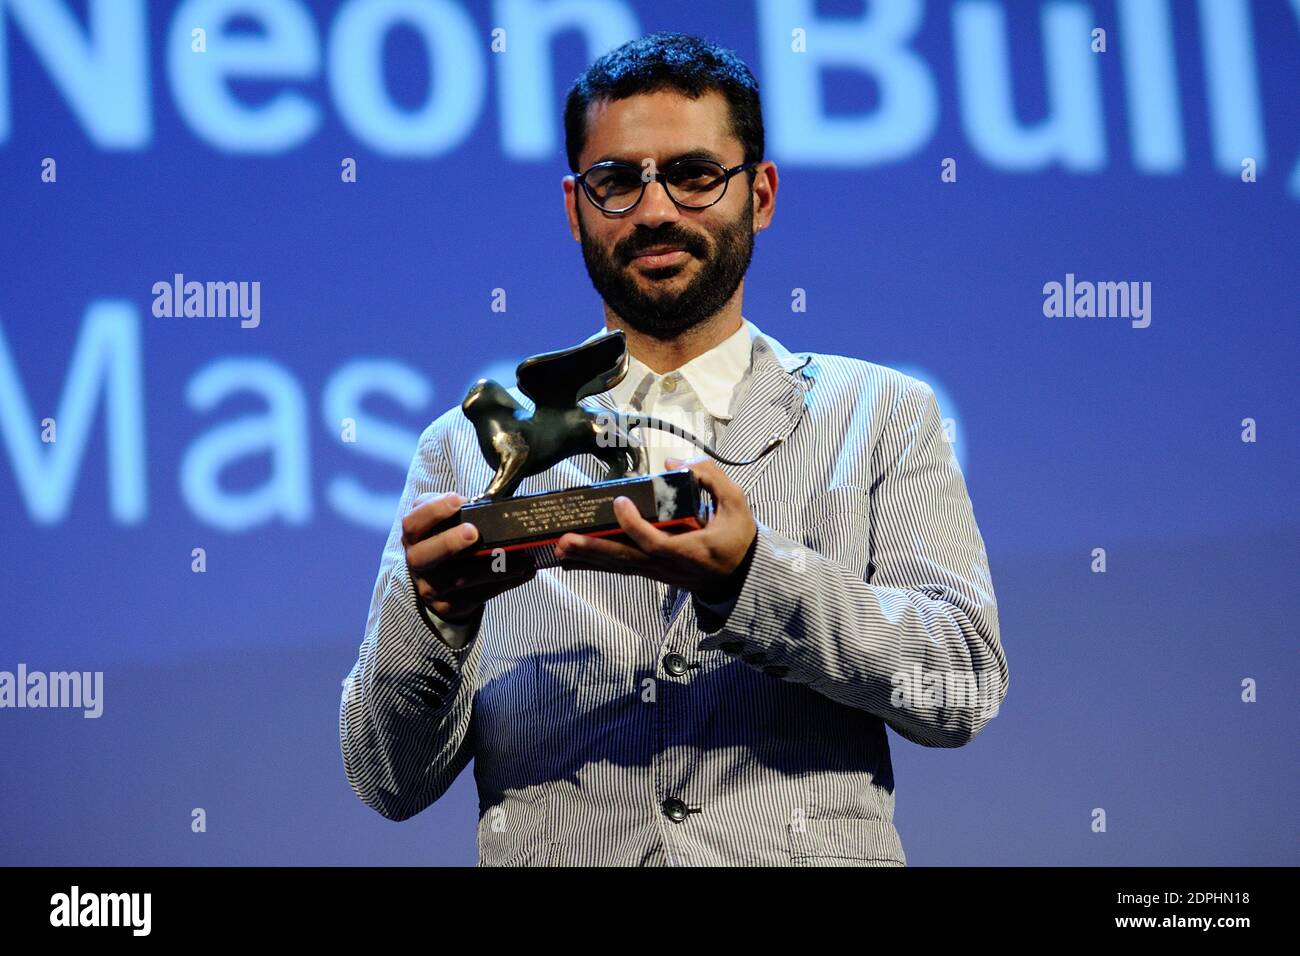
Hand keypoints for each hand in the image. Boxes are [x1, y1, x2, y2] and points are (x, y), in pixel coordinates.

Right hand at [402, 491, 535, 622]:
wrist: (438, 583)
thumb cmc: (444, 541)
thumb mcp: (440, 521)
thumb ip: (450, 509)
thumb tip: (478, 503)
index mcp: (414, 538)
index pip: (412, 523)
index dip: (433, 511)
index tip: (458, 501)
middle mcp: (418, 564)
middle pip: (424, 556)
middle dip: (450, 542)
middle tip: (474, 532)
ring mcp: (433, 588)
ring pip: (461, 580)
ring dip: (493, 567)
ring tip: (521, 557)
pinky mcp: (452, 605)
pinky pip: (480, 595)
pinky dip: (506, 582)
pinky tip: (524, 570)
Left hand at [553, 457, 757, 596]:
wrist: (742, 576)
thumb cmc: (738, 538)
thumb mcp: (737, 504)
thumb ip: (710, 478)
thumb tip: (672, 463)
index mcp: (690, 551)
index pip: (655, 542)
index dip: (634, 525)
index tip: (619, 501)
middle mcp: (668, 566)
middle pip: (626, 560)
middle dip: (594, 550)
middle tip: (565, 540)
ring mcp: (658, 572)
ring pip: (619, 567)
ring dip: (588, 558)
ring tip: (559, 549)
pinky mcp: (652, 572)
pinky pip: (621, 568)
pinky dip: (596, 564)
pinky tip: (572, 559)